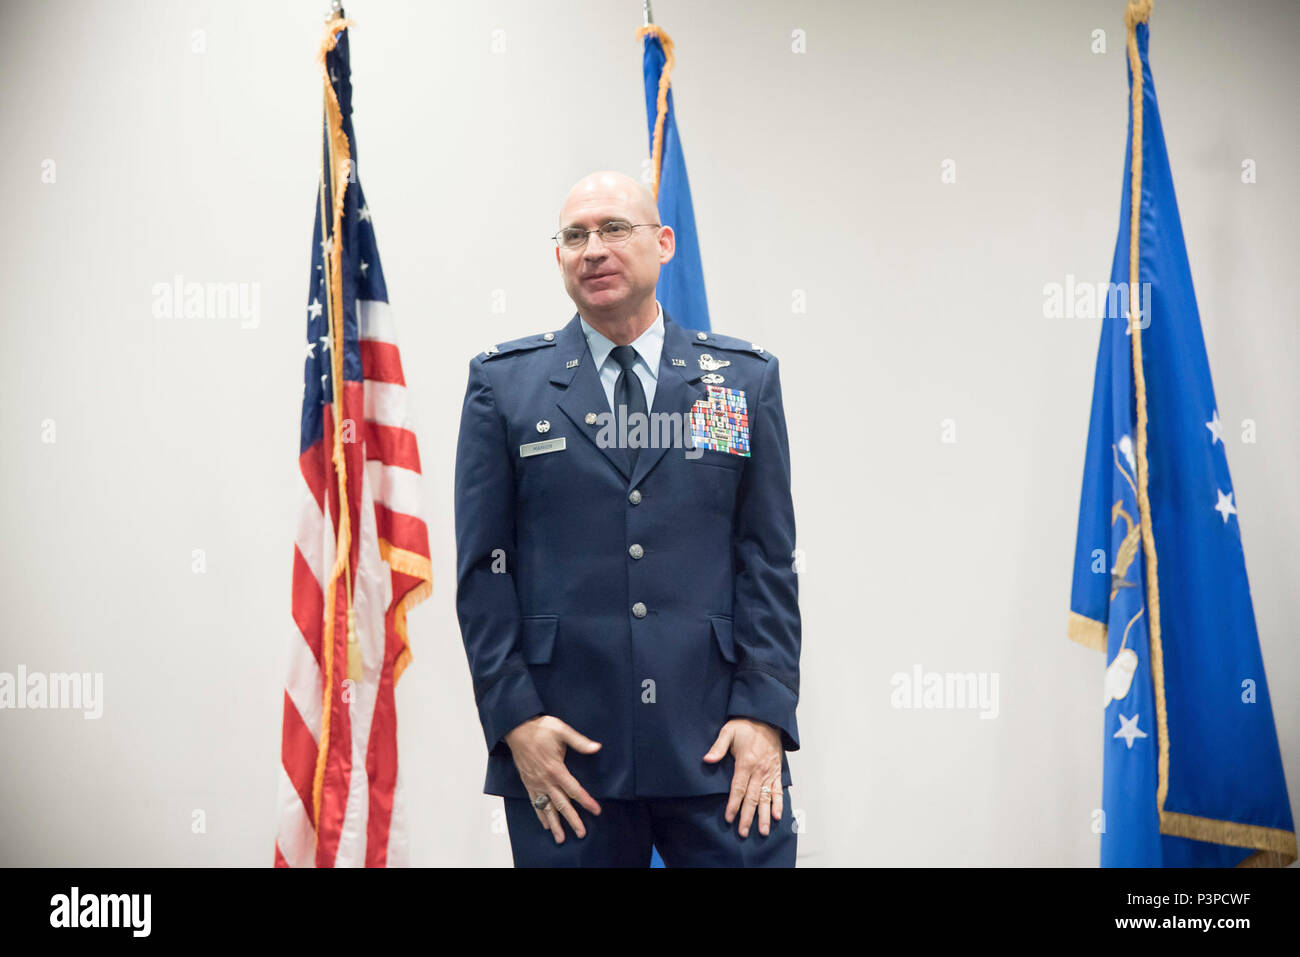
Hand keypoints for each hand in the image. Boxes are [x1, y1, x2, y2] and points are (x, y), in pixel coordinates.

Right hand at [505, 714, 601, 842]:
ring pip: (547, 808)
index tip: (596, 810)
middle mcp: (545, 780)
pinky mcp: (528, 783)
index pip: (574, 790)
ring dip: (555, 824)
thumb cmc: (540, 729)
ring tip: (561, 838)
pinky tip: (545, 824)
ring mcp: (535, 783)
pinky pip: (535, 803)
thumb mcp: (561, 730)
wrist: (517, 728)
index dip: (586, 801)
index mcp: (556, 769)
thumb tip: (596, 747)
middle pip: (562, 804)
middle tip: (581, 833)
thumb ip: (579, 741)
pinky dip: (540, 815)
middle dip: (572, 820)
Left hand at [702, 718, 783, 836]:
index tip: (729, 818)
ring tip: (763, 831)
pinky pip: (778, 790)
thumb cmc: (745, 725)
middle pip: (752, 798)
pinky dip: (778, 803)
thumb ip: (718, 747)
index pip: (738, 788)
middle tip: (743, 833)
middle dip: (747, 817)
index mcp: (746, 763)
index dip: (733, 804)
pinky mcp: (777, 772)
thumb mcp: (728, 732)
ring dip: (764, 815)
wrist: (767, 718)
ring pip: (766, 798)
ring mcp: (769, 773)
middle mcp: (759, 771)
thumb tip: (707, 759)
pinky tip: (778, 816)